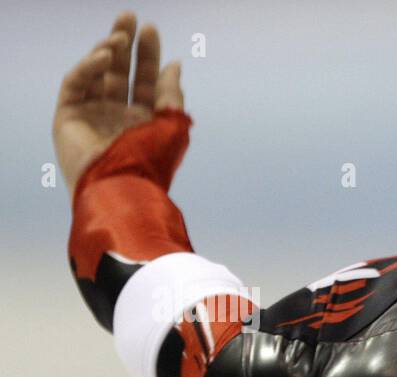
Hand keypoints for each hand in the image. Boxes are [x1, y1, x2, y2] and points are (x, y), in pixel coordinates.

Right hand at [52, 10, 184, 197]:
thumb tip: (176, 64)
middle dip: (124, 44)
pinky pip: (76, 84)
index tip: (151, 30)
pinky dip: (88, 68)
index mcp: (144, 121)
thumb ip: (171, 93)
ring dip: (106, 52)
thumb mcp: (170, 124)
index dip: (148, 56)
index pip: (146, 81)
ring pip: (97, 74)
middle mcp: (118, 116)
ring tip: (118, 37)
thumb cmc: (151, 162)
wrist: (121, 187)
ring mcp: (93, 115)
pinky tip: (102, 56)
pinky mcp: (69, 116)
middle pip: (119, 72)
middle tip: (129, 17)